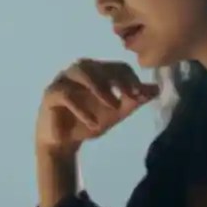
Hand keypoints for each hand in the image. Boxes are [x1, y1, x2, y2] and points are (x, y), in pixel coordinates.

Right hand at [36, 59, 158, 155]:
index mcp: (96, 72)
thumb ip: (134, 100)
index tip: (140, 95)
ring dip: (99, 87)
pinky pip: (65, 94)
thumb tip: (157, 89)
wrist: (63, 142)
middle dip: (117, 79)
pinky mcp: (50, 95)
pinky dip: (81, 108)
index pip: (116, 66)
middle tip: (131, 97)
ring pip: (80, 71)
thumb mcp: (116, 113)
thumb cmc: (88, 122)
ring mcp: (62, 80)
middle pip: (98, 64)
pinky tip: (93, 123)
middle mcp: (78, 71)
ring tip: (113, 106)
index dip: (130, 78)